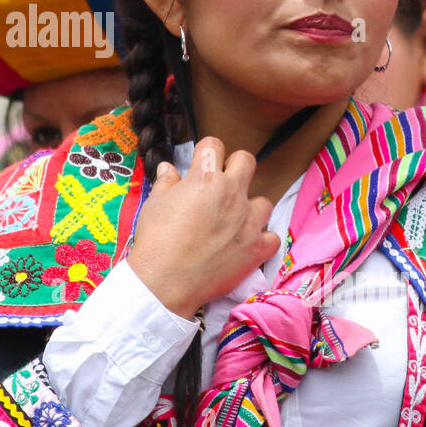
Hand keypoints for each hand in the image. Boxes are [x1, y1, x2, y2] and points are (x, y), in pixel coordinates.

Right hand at [127, 137, 280, 318]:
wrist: (166, 281)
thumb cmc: (156, 240)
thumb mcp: (154, 204)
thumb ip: (166, 183)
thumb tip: (168, 168)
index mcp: (205, 179)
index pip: (214, 146)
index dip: (207, 153)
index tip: (202, 164)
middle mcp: (232, 194)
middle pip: (247, 161)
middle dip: (236, 167)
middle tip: (223, 184)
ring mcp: (248, 221)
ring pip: (264, 202)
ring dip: (250, 209)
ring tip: (235, 222)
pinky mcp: (257, 248)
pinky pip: (271, 237)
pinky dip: (261, 241)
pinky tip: (246, 246)